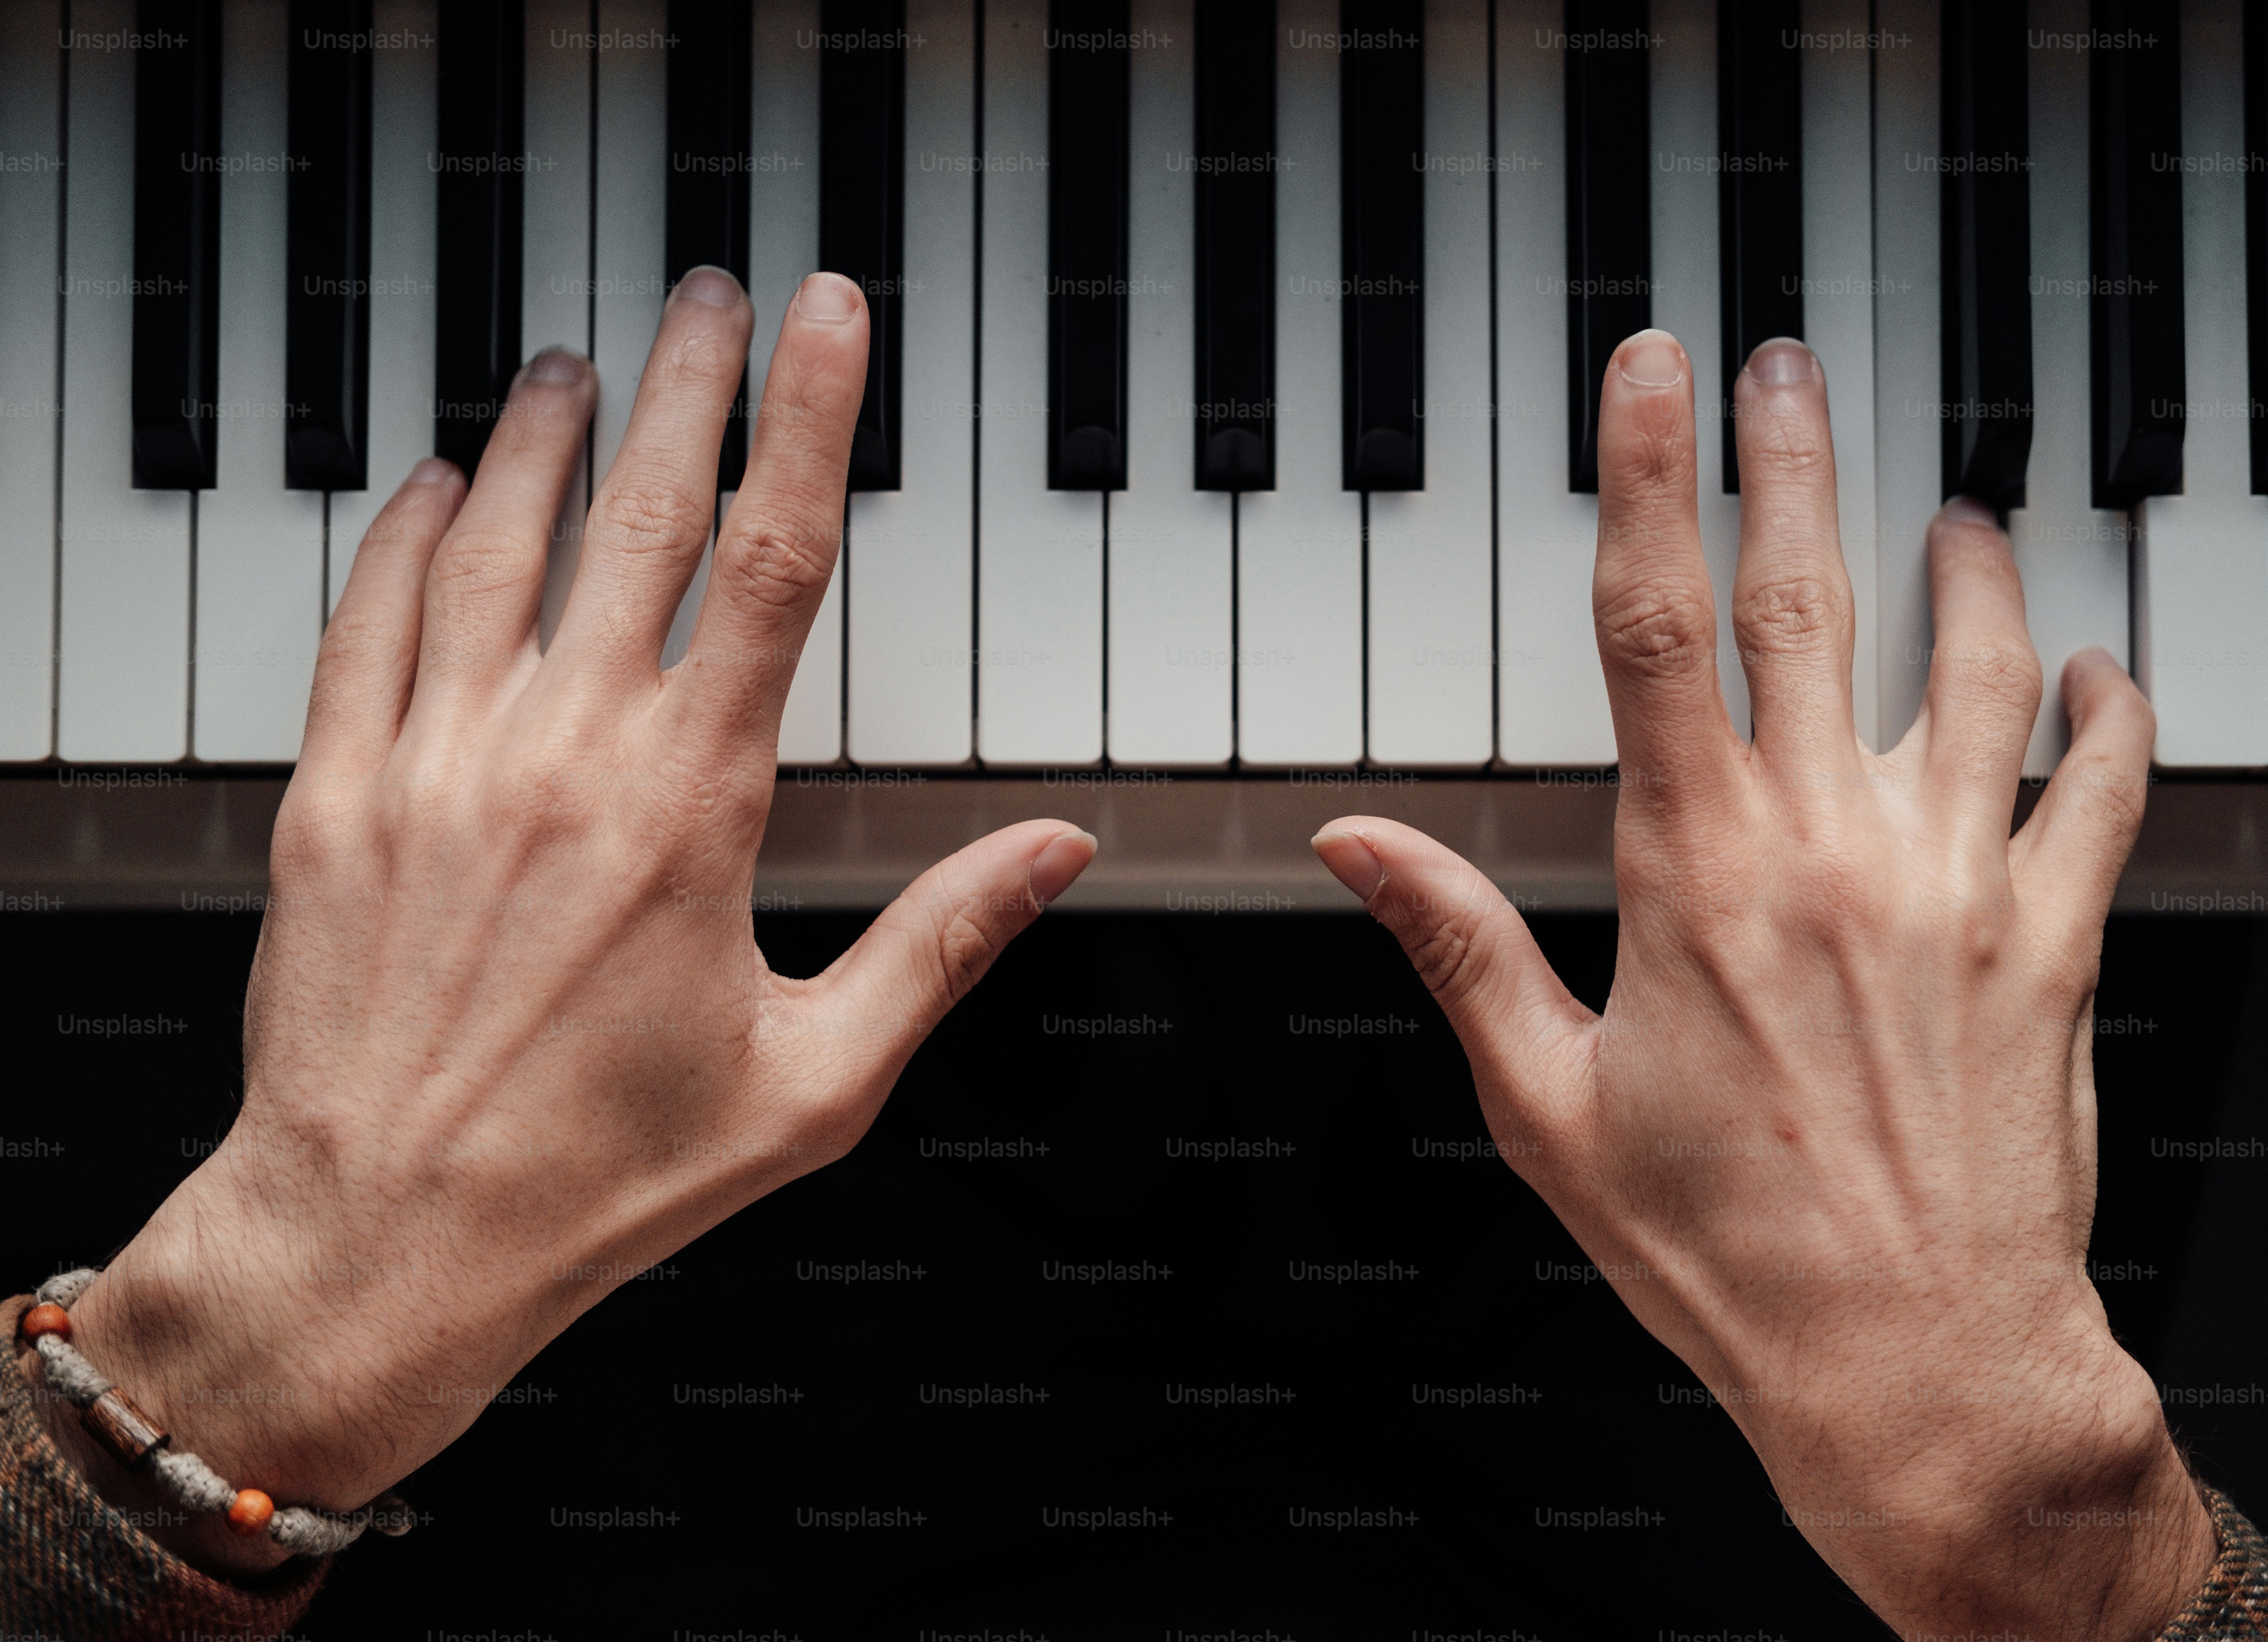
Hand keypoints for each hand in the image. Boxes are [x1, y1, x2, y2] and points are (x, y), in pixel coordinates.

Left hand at [39, 268, 1094, 1577]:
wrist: (382, 1241)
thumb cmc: (599, 1175)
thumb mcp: (815, 1083)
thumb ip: (942, 947)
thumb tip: (1053, 853)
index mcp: (688, 810)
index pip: (770, 563)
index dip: (809, 420)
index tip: (824, 319)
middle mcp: (560, 760)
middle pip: (638, 516)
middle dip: (686, 383)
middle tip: (709, 292)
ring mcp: (434, 766)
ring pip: (495, 544)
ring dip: (545, 438)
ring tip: (579, 362)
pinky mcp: (331, 797)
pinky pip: (366, 622)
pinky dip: (406, 535)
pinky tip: (441, 485)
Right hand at [1311, 333, 2209, 1636]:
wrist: (1919, 1370)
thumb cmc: (1729, 1254)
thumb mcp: (1551, 1106)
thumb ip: (1461, 950)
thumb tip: (1358, 848)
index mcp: (1697, 879)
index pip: (1658, 625)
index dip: (1649, 477)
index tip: (1653, 375)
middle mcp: (1833, 855)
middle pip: (1810, 602)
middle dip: (1795, 462)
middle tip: (1788, 368)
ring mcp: (1958, 889)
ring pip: (1974, 669)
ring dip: (1967, 571)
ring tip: (1955, 508)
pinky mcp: (2056, 945)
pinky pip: (2105, 793)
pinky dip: (2112, 717)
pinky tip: (2101, 670)